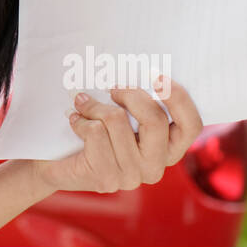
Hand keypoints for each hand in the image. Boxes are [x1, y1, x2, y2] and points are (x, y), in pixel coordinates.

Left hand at [32, 77, 203, 194]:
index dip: (178, 98)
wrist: (56, 162)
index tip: (157, 76)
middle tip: (113, 88)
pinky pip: (95, 133)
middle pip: (155, 120)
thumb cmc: (94, 129)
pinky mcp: (105, 179)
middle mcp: (155, 166)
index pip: (190, 125)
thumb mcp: (121, 113)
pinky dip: (81, 120)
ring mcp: (131, 176)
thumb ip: (137, 99)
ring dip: (94, 106)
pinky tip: (76, 122)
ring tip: (83, 104)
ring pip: (118, 122)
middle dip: (130, 95)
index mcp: (168, 148)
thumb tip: (135, 67)